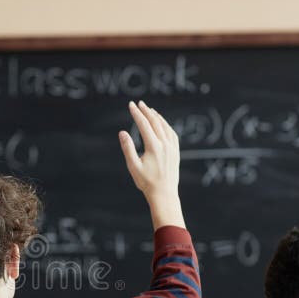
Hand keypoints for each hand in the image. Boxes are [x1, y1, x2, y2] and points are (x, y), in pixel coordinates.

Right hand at [118, 101, 184, 229]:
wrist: (164, 194)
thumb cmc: (146, 182)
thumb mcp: (133, 166)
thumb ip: (127, 148)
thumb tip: (122, 132)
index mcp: (153, 147)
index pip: (144, 124)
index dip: (136, 113)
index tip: (131, 105)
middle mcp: (165, 144)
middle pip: (155, 122)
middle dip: (146, 111)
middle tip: (139, 103)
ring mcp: (172, 147)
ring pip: (165, 126)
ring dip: (156, 116)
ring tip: (149, 110)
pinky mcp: (176, 151)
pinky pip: (172, 133)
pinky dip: (166, 125)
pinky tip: (161, 123)